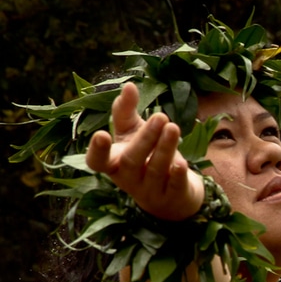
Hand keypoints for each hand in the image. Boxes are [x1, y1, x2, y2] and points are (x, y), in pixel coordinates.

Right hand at [86, 82, 203, 219]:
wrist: (170, 194)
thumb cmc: (144, 155)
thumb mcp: (131, 133)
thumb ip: (125, 111)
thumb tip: (129, 85)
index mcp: (113, 163)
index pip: (97, 161)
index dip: (97, 151)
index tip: (101, 134)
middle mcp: (128, 179)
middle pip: (132, 160)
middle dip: (146, 138)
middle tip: (160, 116)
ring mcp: (150, 191)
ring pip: (156, 170)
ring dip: (165, 148)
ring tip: (173, 127)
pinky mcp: (172, 196)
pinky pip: (174, 186)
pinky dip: (177, 175)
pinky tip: (183, 163)